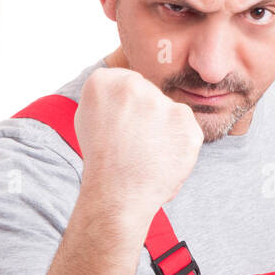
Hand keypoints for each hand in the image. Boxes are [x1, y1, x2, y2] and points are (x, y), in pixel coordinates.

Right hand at [73, 66, 202, 220]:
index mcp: (103, 80)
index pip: (128, 82)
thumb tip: (130, 85)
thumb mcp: (87, 116)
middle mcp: (133, 85)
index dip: (128, 108)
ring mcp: (162, 103)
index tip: (121, 125)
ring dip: (164, 128)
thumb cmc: (101, 159)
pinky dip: (180, 143)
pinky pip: (187, 128)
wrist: (117, 194)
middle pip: (151, 94)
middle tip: (134, 143)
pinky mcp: (186, 123)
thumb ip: (109, 94)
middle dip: (147, 115)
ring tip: (147, 153)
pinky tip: (162, 158)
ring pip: (170, 111)